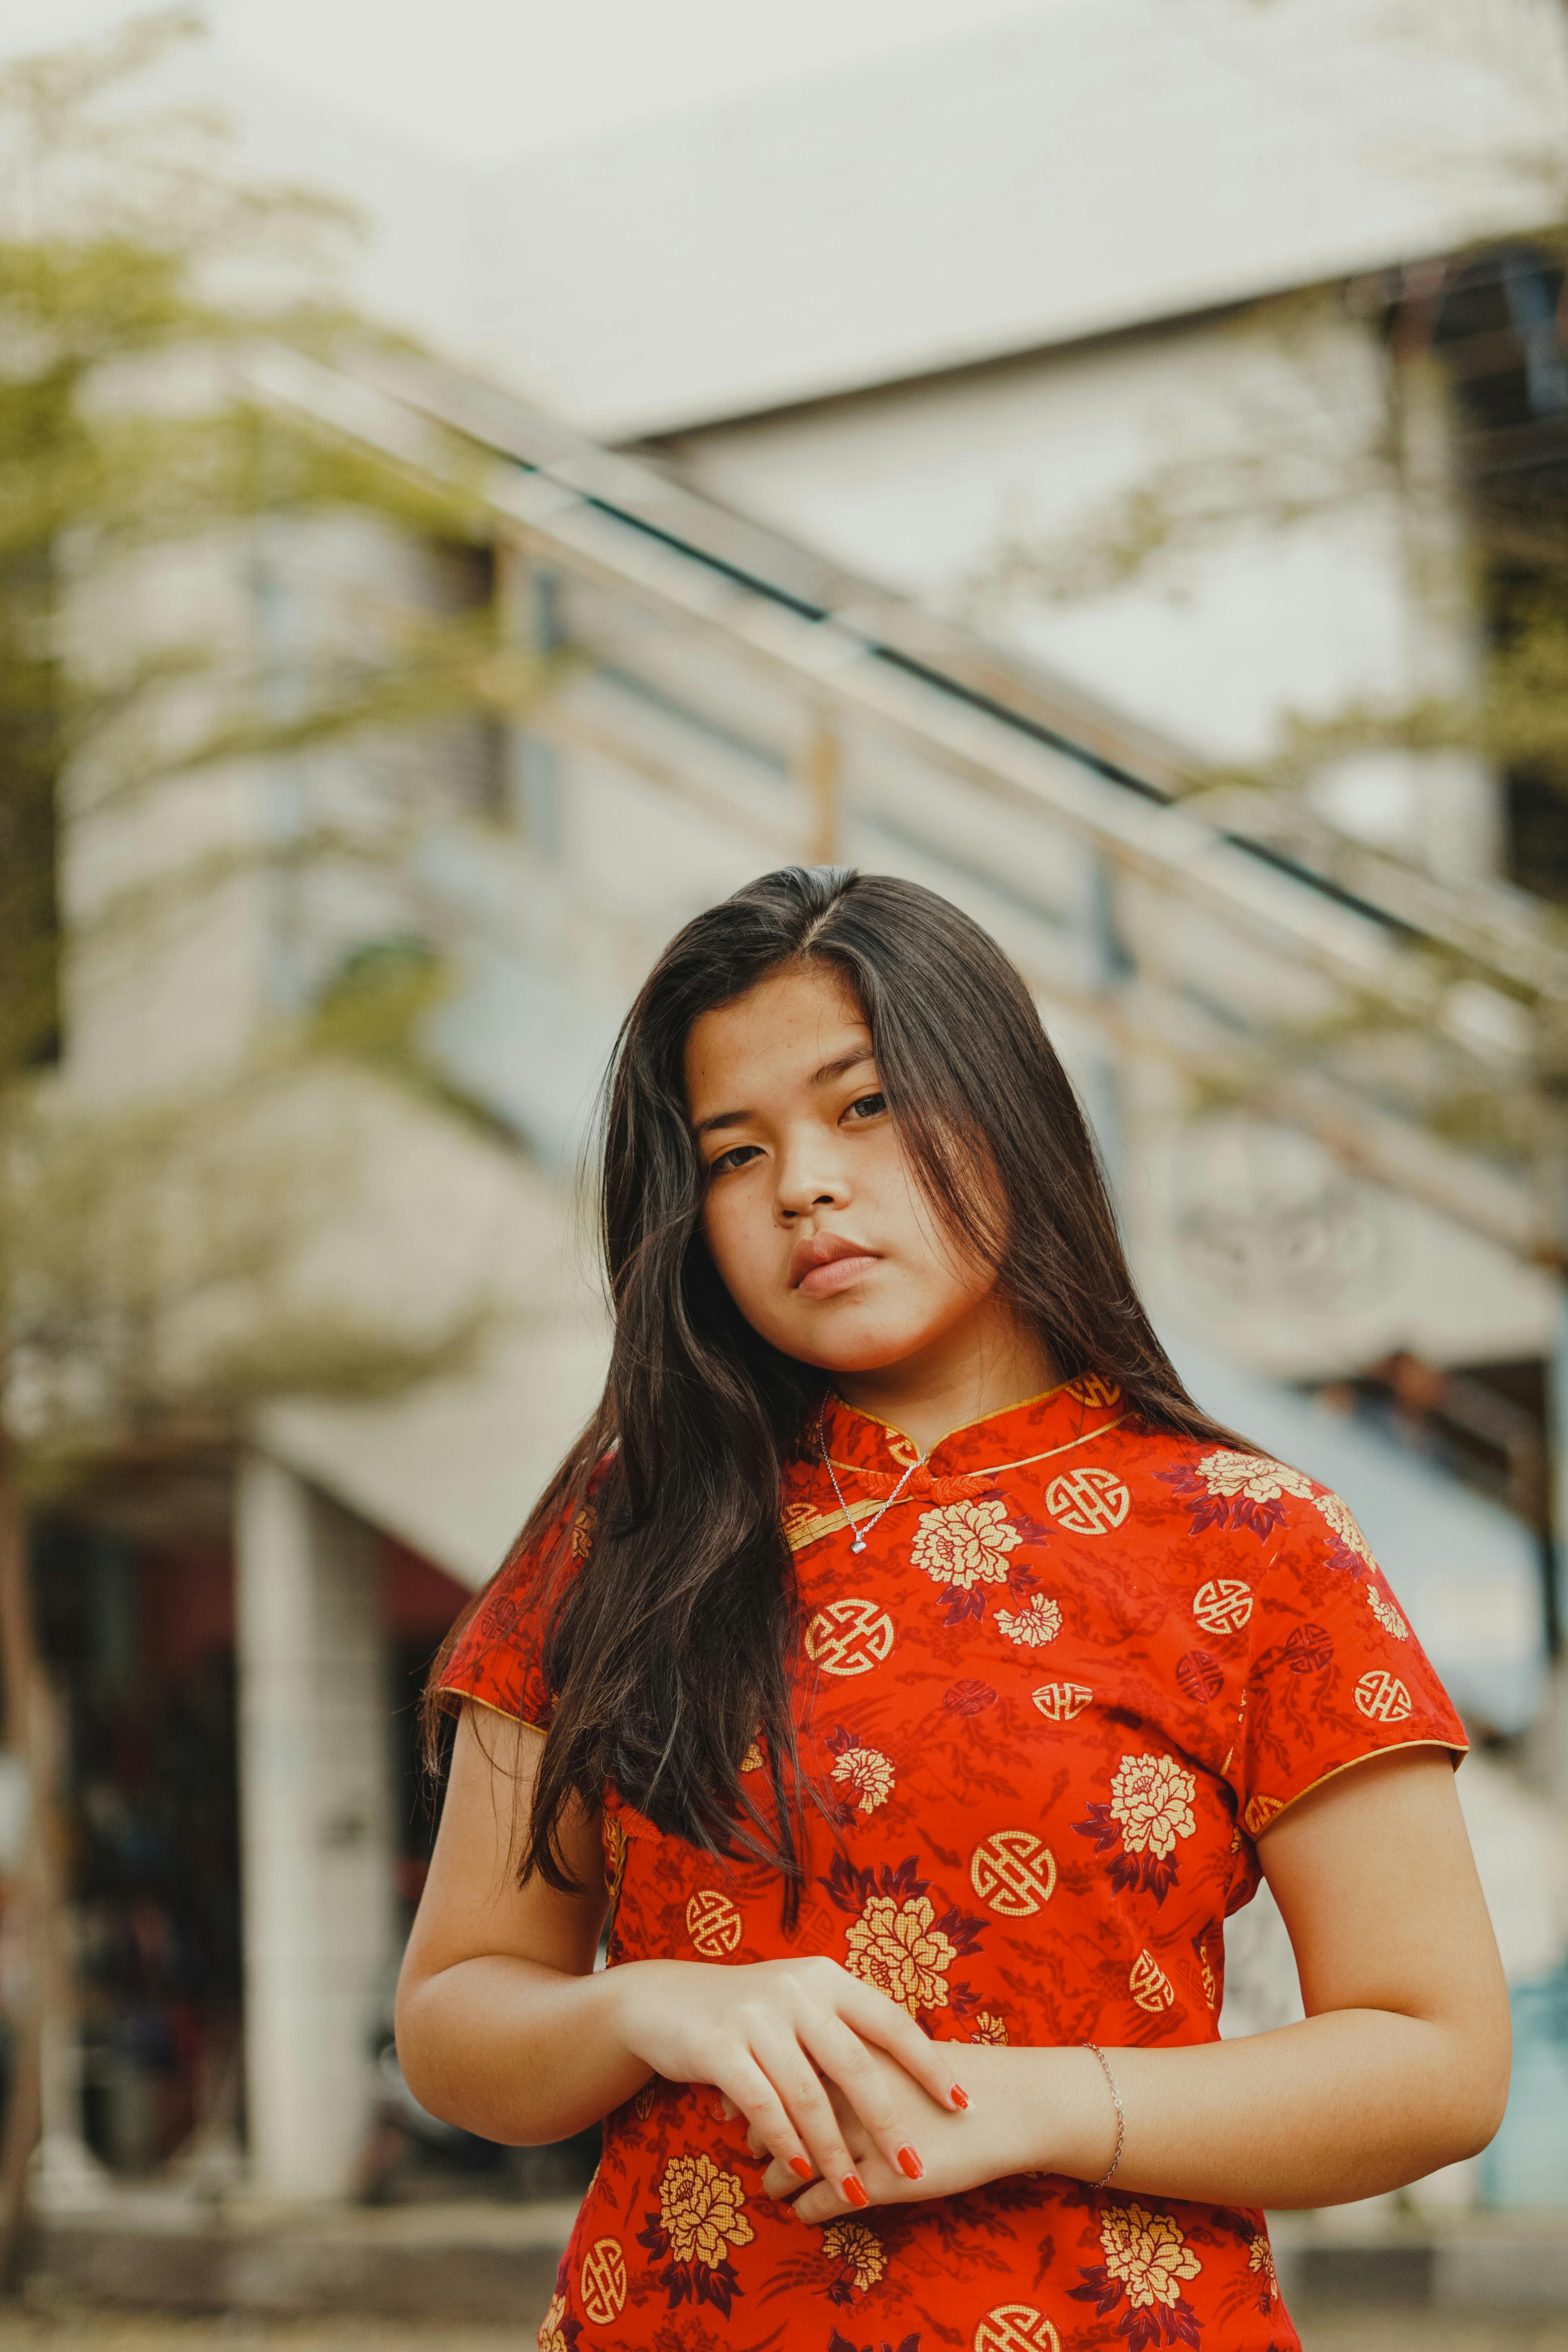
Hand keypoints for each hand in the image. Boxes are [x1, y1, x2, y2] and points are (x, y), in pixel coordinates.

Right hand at [609, 1954, 967, 2202]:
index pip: (890, 2021)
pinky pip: (761, 2104)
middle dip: (887, 2122)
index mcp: (826, 1978)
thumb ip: (840, 2031)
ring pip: (809, 2094)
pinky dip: (786, 2141)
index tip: (962, 2102)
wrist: (663, 2000)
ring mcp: (757, 2016)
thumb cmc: (745, 2013)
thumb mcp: (797, 2004)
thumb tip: (899, 2082)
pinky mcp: (720, 2046)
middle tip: (913, 2167)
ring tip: (857, 2194)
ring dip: (835, 2151)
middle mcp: (798, 1990)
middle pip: (855, 2066)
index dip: (928, 2063)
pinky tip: (802, 2171)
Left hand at [752, 2041, 1072, 2222]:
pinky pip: (821, 2204)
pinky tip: (804, 2211)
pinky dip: (805, 2210)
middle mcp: (842, 2094)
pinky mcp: (879, 2183)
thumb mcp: (892, 2050)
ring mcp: (858, 2141)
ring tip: (772, 2186)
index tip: (737, 2103)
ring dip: (775, 2180)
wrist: (1005, 2105)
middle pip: (772, 2119)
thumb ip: (848, 2052)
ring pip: (789, 2167)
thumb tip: (807, 2057)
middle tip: (752, 2146)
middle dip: (758, 2137)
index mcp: (843, 2052)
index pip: (773, 2072)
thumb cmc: (949, 2074)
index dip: (750, 2090)